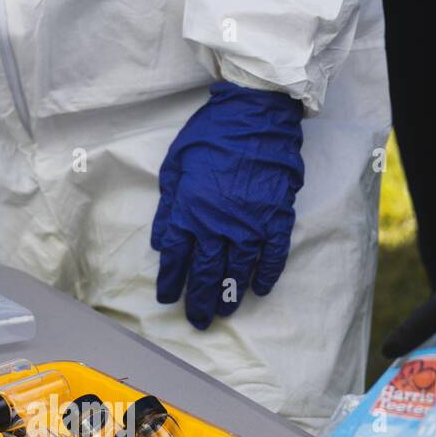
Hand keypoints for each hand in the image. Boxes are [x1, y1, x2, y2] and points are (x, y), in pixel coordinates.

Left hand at [152, 82, 303, 329]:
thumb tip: (159, 242)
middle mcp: (217, 225)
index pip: (175, 258)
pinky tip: (260, 289)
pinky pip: (273, 255)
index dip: (170, 282)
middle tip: (198, 321)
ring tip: (224, 312)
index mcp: (189, 213)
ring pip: (238, 270)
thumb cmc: (210, 136)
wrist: (255, 115)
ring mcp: (249, 224)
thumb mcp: (175, 167)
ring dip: (230, 294)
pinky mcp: (276, 218)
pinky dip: (267, 274)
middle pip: (206, 273)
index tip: (167, 300)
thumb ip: (168, 208)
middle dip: (199, 300)